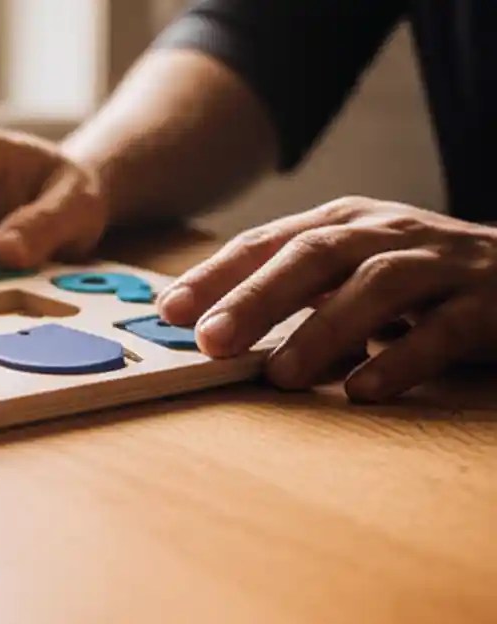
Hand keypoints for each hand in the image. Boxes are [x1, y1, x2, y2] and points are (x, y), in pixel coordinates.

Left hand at [158, 197, 496, 400]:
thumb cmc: (425, 282)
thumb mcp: (352, 275)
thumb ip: (294, 297)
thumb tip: (213, 333)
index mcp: (346, 223)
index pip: (267, 242)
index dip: (217, 274)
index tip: (168, 310)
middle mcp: (388, 234)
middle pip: (313, 254)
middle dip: (256, 297)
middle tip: (211, 340)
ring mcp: (440, 265)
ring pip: (375, 286)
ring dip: (321, 330)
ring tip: (280, 375)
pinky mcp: (489, 304)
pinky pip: (443, 330)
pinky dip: (401, 360)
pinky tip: (363, 390)